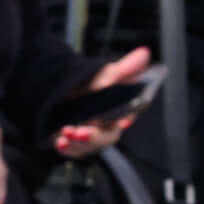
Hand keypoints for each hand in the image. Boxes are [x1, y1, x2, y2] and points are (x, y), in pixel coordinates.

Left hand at [52, 44, 155, 159]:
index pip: (126, 117)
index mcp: (119, 112)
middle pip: (106, 137)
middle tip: (83, 132)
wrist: (67, 90)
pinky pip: (72, 150)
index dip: (123, 120)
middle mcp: (106, 127)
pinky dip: (66, 148)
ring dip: (77, 143)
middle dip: (94, 137)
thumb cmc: (94, 84)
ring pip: (88, 147)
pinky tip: (59, 141)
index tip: (121, 121)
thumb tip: (143, 54)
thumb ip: (126, 67)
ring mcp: (90, 136)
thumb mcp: (108, 73)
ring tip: (66, 133)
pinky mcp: (75, 142)